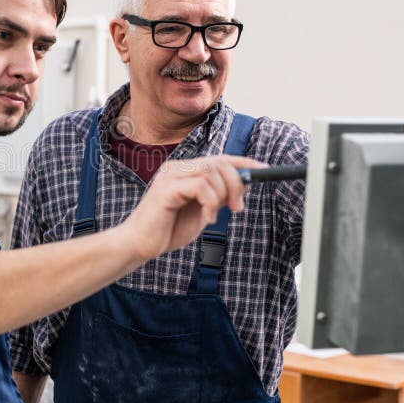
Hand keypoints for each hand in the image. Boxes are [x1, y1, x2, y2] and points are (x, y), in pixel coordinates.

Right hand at [121, 155, 266, 261]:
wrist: (139, 244)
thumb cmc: (167, 229)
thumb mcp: (201, 211)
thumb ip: (218, 197)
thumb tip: (244, 185)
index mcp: (184, 170)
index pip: (220, 158)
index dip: (244, 162)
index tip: (264, 170)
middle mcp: (177, 167)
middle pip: (220, 162)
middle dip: (236, 184)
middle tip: (237, 208)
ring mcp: (170, 176)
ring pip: (213, 173)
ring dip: (223, 197)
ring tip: (215, 216)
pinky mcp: (167, 189)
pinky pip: (201, 187)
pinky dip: (211, 204)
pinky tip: (206, 219)